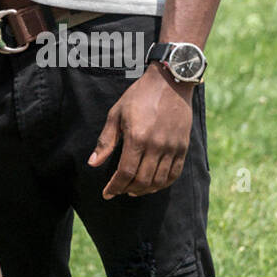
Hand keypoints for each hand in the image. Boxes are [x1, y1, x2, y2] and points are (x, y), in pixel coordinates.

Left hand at [88, 65, 193, 198]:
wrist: (169, 83)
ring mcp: (172, 148)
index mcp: (137, 137)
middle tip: (120, 190)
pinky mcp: (183, 147)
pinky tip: (153, 183)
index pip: (125, 173)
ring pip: (159, 181)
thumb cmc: (138, 96)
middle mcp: (156, 146)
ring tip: (134, 189)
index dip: (115, 187)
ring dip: (145, 190)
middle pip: (142, 181)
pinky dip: (163, 184)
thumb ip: (106, 141)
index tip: (107, 193)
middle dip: (128, 190)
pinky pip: (174, 174)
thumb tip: (93, 163)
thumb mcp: (116, 114)